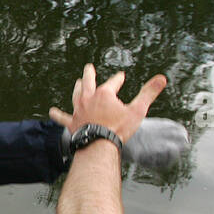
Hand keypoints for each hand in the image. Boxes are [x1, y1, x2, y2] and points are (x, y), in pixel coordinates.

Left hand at [48, 65, 166, 142]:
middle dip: (89, 74)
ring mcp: (78, 110)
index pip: (113, 82)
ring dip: (77, 88)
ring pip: (76, 95)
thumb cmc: (119, 129)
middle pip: (88, 82)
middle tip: (88, 67)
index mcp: (104, 93)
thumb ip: (149, 93)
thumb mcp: (137, 110)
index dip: (118, 79)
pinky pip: (62, 117)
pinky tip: (51, 112)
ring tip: (78, 83)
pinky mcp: (72, 123)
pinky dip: (57, 114)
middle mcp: (88, 98)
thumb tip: (162, 78)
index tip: (121, 76)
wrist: (99, 145)